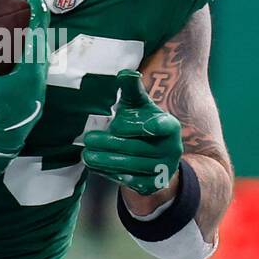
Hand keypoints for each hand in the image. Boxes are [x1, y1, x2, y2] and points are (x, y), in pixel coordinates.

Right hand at [0, 0, 50, 174]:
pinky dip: (25, 61)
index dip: (36, 16)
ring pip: (38, 63)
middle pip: (42, 49)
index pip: (36, 38)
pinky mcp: (25, 104)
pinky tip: (14, 64)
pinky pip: (30, 74)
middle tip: (34, 14)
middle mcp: (37, 84)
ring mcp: (33, 96)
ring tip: (26, 35)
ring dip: (32, 47)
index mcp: (31, 75)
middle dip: (38, 30)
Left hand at [82, 70, 182, 195]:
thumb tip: (125, 72)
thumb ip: (132, 89)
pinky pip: (130, 181)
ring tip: (86, 154)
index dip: (140, 126)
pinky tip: (95, 166)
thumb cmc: (140, 123)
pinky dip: (111, 174)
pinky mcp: (152, 185)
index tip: (117, 125)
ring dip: (106, 160)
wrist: (154, 157)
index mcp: (170, 126)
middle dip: (110, 143)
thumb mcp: (137, 106)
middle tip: (89, 138)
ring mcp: (163, 169)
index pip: (161, 126)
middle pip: (138, 147)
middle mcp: (172, 149)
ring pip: (132, 166)